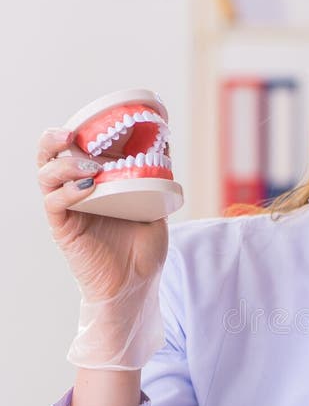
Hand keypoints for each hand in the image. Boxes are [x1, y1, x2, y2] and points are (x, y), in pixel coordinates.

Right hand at [37, 128, 167, 368]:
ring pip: (46, 173)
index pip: (80, 147)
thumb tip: (166, 145)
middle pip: (51, 154)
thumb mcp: (156, 207)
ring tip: (89, 165)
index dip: (85, 130)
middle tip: (73, 132)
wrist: (136, 286)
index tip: (103, 119)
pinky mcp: (62, 226)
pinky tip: (87, 187)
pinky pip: (54, 202)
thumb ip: (156, 178)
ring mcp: (67, 207)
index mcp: (96, 181)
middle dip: (56, 137)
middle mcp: (76, 189)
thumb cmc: (144, 249)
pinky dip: (68, 190)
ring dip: (64, 163)